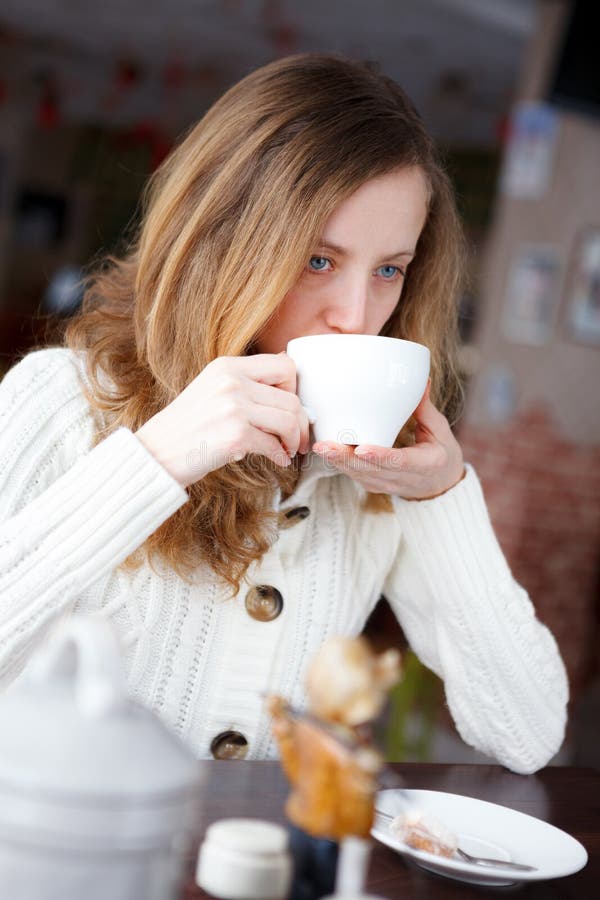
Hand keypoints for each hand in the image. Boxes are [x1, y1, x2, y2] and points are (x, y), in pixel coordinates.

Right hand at [135, 354, 310, 487]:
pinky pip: (274, 445)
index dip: (295, 388)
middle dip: (301, 422)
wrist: (156, 453)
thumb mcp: (213, 389)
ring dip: (294, 439)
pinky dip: (280, 456)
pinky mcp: (235, 436)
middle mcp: (232, 382)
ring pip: (289, 420)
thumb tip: (286, 375)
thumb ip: (246, 381)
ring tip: (289, 450)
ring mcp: (234, 408)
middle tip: (299, 438)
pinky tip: (278, 461)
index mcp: (228, 366)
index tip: (290, 408)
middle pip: (291, 398)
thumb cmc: (187, 426)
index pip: (284, 365)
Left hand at [312, 381, 464, 500]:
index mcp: (426, 465)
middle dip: (345, 458)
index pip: (400, 462)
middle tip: (324, 445)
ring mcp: (386, 485)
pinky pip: (355, 475)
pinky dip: (340, 464)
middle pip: (370, 471)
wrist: (440, 487)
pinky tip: (325, 450)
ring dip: (337, 461)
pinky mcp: (373, 485)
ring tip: (319, 445)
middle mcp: (403, 479)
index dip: (380, 456)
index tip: (362, 448)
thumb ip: (424, 408)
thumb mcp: (440, 431)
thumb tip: (421, 379)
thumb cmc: (441, 454)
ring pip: (358, 475)